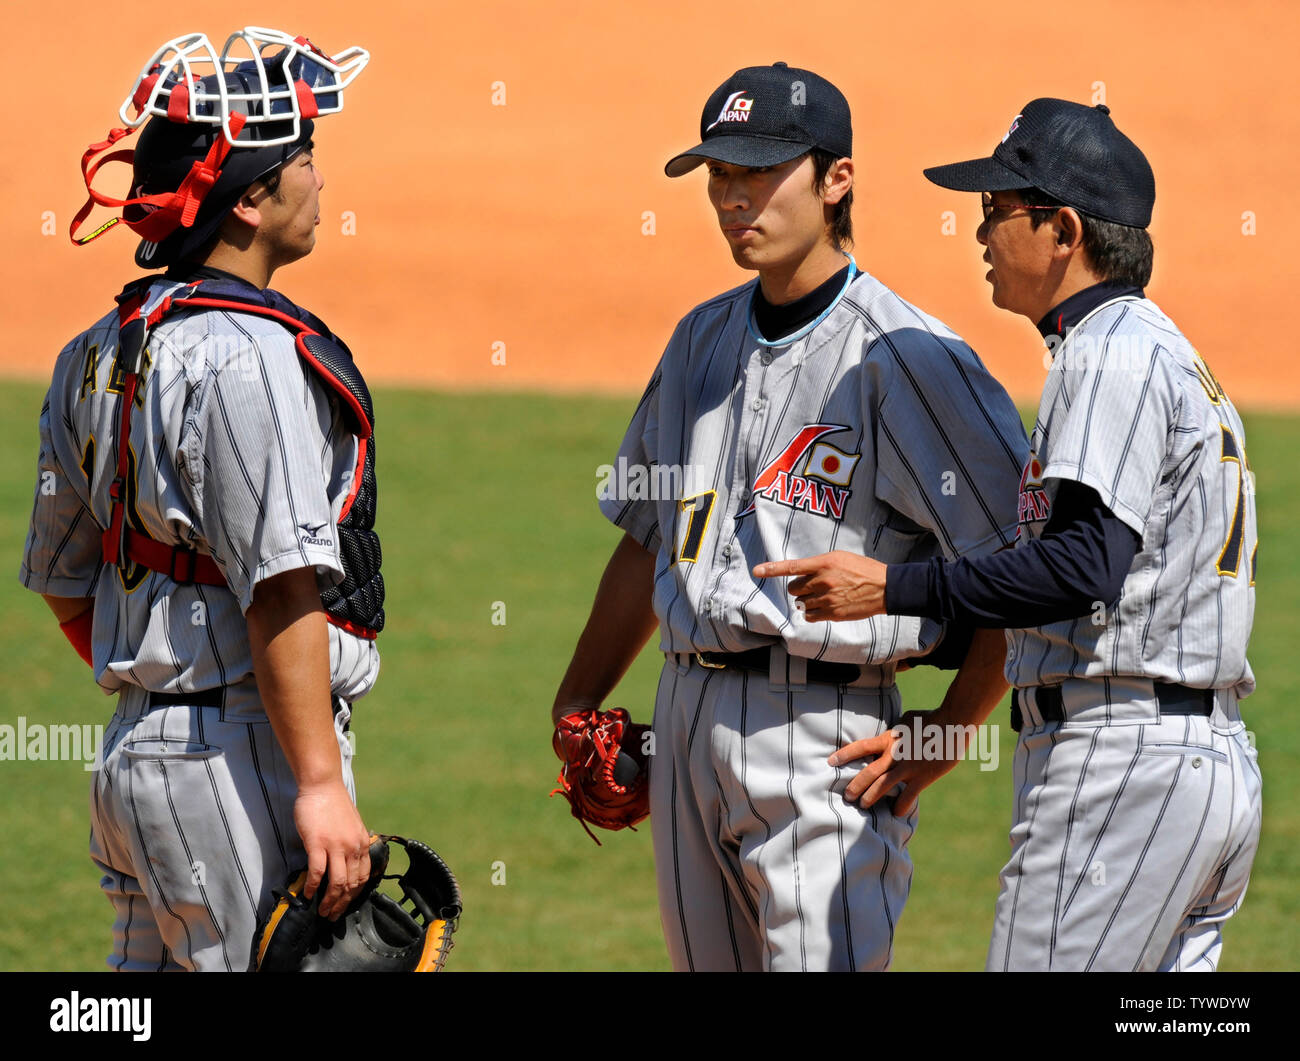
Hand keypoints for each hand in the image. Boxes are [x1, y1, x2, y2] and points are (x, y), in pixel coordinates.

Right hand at [293, 779, 370, 920]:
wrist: (322, 785)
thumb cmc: (333, 804)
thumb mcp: (351, 825)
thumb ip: (351, 843)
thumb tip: (346, 862)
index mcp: (361, 843)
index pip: (363, 877)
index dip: (354, 895)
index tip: (345, 904)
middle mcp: (352, 846)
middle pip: (351, 884)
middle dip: (342, 904)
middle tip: (332, 915)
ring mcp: (336, 845)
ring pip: (337, 882)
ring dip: (329, 901)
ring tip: (321, 911)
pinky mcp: (317, 843)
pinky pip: (318, 872)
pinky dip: (313, 887)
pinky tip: (308, 894)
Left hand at [752, 551, 887, 621]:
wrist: (885, 588)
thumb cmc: (863, 569)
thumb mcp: (840, 558)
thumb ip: (819, 564)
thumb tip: (803, 573)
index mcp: (824, 563)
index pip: (792, 566)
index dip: (772, 569)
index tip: (756, 570)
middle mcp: (823, 581)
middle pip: (794, 589)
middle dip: (800, 588)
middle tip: (815, 586)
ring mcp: (827, 599)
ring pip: (801, 603)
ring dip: (807, 601)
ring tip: (824, 596)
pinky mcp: (833, 614)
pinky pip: (810, 616)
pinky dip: (813, 613)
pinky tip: (824, 607)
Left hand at [828, 710, 962, 816]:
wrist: (952, 723)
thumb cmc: (929, 719)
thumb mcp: (905, 720)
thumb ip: (895, 730)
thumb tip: (890, 732)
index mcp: (888, 739)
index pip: (861, 747)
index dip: (844, 755)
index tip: (830, 762)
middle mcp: (894, 754)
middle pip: (868, 772)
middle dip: (855, 785)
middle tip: (847, 796)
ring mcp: (908, 766)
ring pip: (883, 786)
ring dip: (870, 797)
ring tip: (862, 805)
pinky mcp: (922, 777)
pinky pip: (908, 797)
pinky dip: (901, 806)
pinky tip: (896, 813)